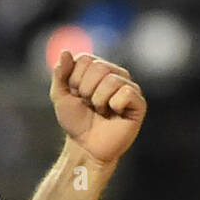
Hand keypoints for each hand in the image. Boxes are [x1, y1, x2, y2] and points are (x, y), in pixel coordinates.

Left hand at [50, 50, 146, 166]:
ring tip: (101, 111)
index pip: (85, 59)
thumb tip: (65, 51)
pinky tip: (114, 114)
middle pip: (99, 67)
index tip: (77, 96)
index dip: (75, 80)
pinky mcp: (138, 103)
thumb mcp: (61, 97)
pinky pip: (125, 93)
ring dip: (98, 101)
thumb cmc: (75, 122)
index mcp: (98, 69)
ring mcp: (128, 87)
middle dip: (86, 91)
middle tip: (89, 105)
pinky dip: (114, 106)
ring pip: (111, 81)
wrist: (85, 147)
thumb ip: (60, 74)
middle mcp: (116, 74)